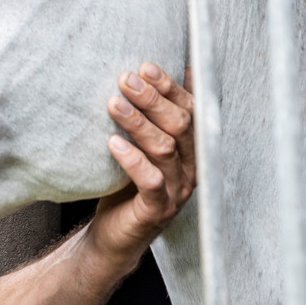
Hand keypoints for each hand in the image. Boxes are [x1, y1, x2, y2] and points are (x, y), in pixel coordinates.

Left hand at [89, 62, 195, 265]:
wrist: (113, 237)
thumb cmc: (127, 186)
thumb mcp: (142, 146)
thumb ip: (155, 117)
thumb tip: (161, 74)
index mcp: (193, 150)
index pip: (190, 111)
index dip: (170, 87)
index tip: (146, 67)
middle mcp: (191, 169)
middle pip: (180, 126)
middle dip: (152, 99)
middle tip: (125, 79)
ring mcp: (177, 191)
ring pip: (165, 149)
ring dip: (139, 123)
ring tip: (114, 104)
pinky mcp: (157, 210)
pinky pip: (150, 181)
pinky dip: (132, 159)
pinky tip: (112, 143)